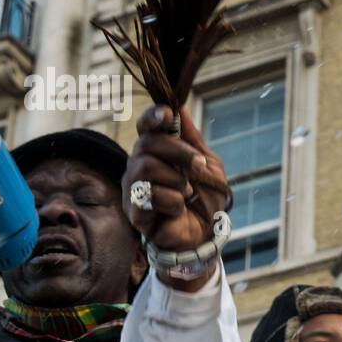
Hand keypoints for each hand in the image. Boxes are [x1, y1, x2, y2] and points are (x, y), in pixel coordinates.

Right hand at [122, 105, 230, 291]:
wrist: (206, 234)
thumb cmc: (205, 199)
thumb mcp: (207, 165)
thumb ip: (193, 140)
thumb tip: (181, 108)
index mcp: (157, 152)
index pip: (145, 127)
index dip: (153, 117)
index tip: (168, 115)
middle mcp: (139, 166)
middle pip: (147, 143)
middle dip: (179, 152)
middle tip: (198, 167)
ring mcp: (134, 188)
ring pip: (144, 167)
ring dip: (176, 178)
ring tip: (187, 191)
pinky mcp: (134, 211)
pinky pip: (149, 195)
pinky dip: (172, 200)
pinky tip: (179, 208)